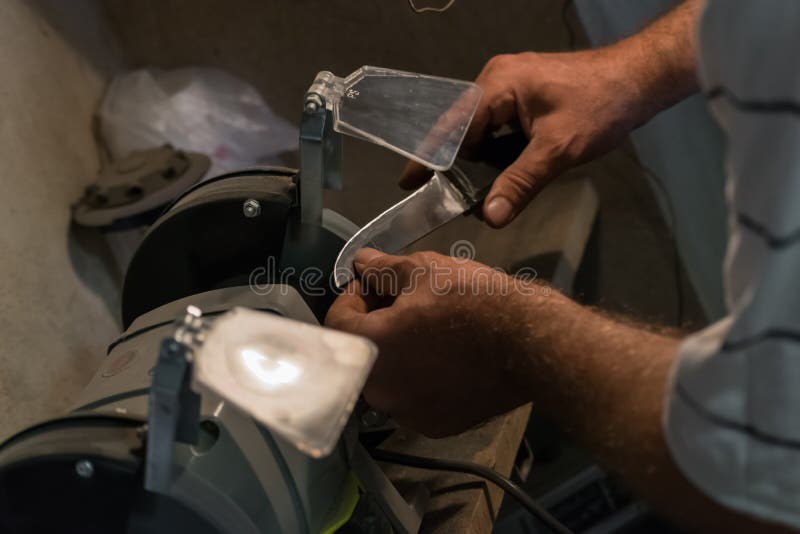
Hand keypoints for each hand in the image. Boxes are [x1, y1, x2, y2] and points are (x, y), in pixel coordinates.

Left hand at [325, 248, 555, 436]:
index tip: (376, 283)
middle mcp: (381, 391)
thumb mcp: (422, 270)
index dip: (354, 295)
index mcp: (369, 350)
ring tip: (426, 327)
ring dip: (396, 351)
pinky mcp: (436, 425)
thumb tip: (360, 263)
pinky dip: (419, 377)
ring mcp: (408, 413)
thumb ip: (381, 268)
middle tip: (402, 301)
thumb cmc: (473, 301)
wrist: (530, 343)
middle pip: (360, 351)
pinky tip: (444, 356)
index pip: (337, 321)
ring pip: (387, 376)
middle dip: (374, 323)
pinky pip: (413, 397)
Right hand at [401, 50, 648, 227]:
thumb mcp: (557, 150)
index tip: (410, 184)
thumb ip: (521, 183)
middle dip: (455, 164)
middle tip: (445, 199)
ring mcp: (512, 87)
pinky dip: (496, 152)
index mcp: (497, 85)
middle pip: (463, 129)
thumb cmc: (600, 106)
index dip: (431, 159)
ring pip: (482, 130)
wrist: (640, 79)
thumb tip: (489, 218)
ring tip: (468, 195)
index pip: (453, 127)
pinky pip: (499, 127)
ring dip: (478, 161)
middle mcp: (497, 81)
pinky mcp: (526, 97)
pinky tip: (497, 177)